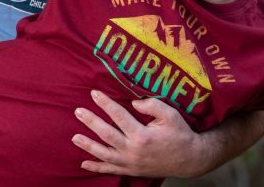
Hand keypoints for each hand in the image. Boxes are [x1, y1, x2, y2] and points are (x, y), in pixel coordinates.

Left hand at [72, 90, 207, 177]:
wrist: (189, 160)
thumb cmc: (180, 134)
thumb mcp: (171, 115)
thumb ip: (152, 106)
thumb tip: (134, 103)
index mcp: (142, 135)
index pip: (119, 115)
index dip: (105, 103)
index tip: (94, 93)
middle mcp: (133, 150)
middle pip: (106, 134)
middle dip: (91, 122)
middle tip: (78, 111)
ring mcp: (130, 163)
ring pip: (104, 154)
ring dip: (88, 145)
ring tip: (74, 137)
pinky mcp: (131, 171)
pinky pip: (110, 170)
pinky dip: (96, 167)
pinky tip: (84, 163)